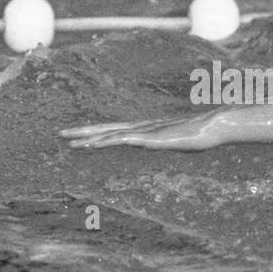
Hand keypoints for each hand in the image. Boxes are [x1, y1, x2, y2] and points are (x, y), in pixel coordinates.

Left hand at [59, 112, 219, 149]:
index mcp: (146, 129)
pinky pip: (121, 141)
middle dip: (82, 131)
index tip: (78, 135)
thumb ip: (173, 144)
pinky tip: (91, 145)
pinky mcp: (148, 138)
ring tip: (67, 142)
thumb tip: (174, 146)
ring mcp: (144, 132)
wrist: (213, 126)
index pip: (115, 130)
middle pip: (105, 129)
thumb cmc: (202, 134)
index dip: (95, 132)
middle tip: (59, 134)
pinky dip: (104, 142)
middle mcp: (141, 128)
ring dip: (87, 139)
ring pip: (109, 135)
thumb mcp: (182, 143)